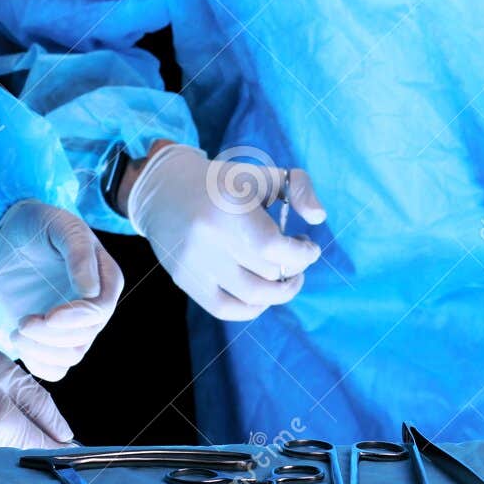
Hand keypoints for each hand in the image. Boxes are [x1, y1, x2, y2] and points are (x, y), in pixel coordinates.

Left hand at [0, 200, 124, 380]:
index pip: (100, 310)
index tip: (46, 317)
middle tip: (22, 321)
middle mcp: (94, 305)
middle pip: (85, 337)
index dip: (75, 318)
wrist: (5, 235)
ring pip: (71, 357)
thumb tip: (91, 291)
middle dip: (52, 336)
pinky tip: (19, 340)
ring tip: (17, 329)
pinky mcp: (51, 338)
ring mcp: (73, 324)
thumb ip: (78, 252)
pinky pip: (55, 368)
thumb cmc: (37, 225)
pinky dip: (37, 363)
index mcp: (106, 279)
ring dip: (41, 351)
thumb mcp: (60, 226)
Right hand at [125, 143, 324, 321]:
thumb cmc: (224, 182)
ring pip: (251, 297)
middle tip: (296, 255)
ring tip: (286, 277)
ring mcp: (194, 261)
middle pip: (267, 272)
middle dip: (294, 268)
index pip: (272, 246)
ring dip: (280, 293)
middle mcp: (208, 236)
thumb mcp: (263, 174)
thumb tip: (318, 217)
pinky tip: (263, 293)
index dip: (301, 254)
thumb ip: (300, 188)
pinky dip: (252, 308)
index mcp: (229, 205)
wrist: (165, 189)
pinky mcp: (184, 279)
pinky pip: (225, 309)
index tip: (309, 247)